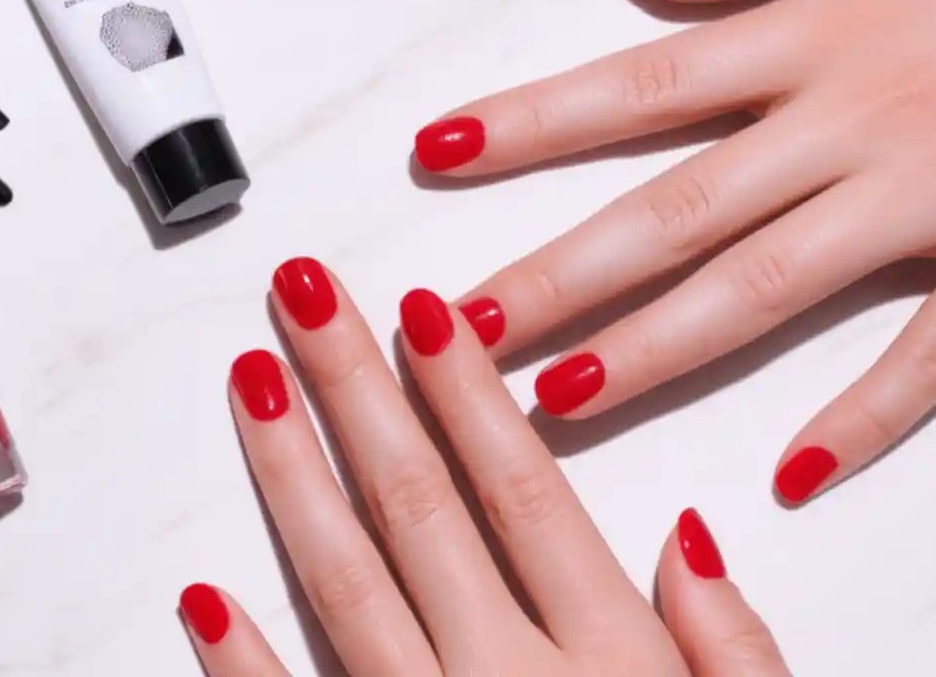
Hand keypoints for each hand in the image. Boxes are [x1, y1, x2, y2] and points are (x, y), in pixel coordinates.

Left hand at [178, 258, 788, 675]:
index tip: (420, 311)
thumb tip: (687, 532)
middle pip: (421, 507)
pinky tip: (201, 592)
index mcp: (612, 665)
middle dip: (357, 389)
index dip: (468, 393)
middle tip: (304, 296)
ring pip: (347, 584)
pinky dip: (242, 663)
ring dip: (294, 476)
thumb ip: (734, 647)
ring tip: (252, 381)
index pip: (524, 492)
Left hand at [415, 0, 935, 504]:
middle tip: (454, 326)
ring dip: (654, 350)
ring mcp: (931, 200)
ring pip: (764, 290)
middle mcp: (853, 124)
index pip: (636, 89)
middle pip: (670, 210)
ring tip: (552, 402)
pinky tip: (794, 471)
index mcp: (818, 37)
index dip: (528, 122)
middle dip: (556, 272)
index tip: (433, 153)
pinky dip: (870, 412)